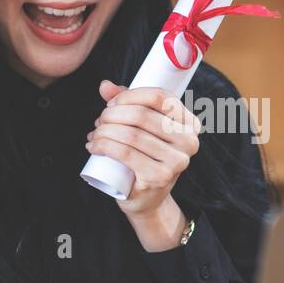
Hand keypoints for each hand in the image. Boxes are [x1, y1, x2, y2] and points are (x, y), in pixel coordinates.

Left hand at [87, 81, 201, 227]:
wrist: (148, 197)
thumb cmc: (145, 157)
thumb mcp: (142, 128)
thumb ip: (127, 103)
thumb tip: (105, 86)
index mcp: (190, 123)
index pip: (160, 97)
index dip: (130, 95)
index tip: (111, 104)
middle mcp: (189, 141)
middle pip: (141, 115)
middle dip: (112, 114)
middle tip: (100, 121)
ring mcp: (176, 161)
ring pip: (131, 134)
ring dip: (104, 131)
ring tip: (95, 134)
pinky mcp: (159, 177)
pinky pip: (126, 153)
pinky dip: (104, 146)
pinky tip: (93, 146)